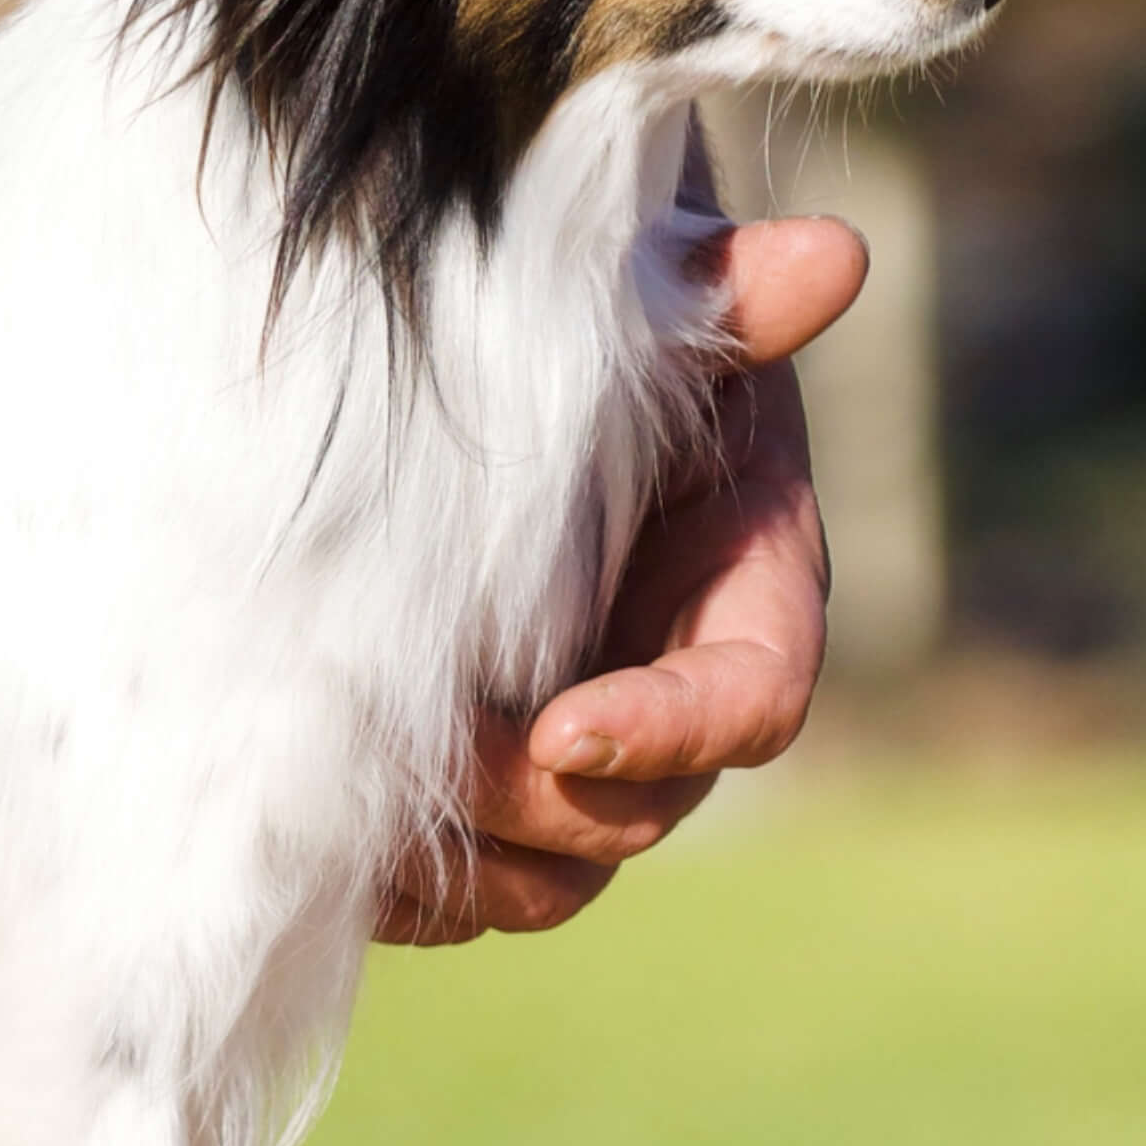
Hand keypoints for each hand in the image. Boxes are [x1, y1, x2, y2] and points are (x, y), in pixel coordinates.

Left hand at [377, 211, 869, 944]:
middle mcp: (671, 704)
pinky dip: (397, 886)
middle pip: (637, 817)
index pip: (752, 704)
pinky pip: (454, 891)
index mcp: (748, 600)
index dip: (666, 730)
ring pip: (546, 879)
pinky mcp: (484, 798)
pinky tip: (316, 831)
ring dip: (464, 864)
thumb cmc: (604, 333)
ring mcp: (576, 764)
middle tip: (431, 752)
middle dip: (537, 804)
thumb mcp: (663, 309)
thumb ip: (732, 300)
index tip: (562, 723)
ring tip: (362, 802)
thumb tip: (830, 255)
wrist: (486, 374)